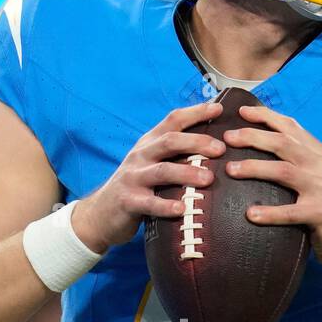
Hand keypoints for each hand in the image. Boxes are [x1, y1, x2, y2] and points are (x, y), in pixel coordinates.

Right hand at [71, 100, 223, 251]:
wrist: (100, 213)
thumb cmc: (136, 187)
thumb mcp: (151, 163)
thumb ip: (174, 153)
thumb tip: (211, 144)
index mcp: (149, 143)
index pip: (172, 120)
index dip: (195, 112)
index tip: (219, 109)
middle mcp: (140, 155)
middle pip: (170, 141)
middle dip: (197, 142)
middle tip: (221, 149)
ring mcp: (133, 178)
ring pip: (162, 171)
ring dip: (186, 173)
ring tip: (208, 179)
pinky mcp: (128, 201)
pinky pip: (149, 203)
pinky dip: (166, 206)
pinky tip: (182, 209)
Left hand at [222, 104, 321, 276]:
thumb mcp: (318, 175)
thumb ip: (298, 160)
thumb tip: (262, 147)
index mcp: (320, 153)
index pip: (291, 127)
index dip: (265, 116)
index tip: (241, 111)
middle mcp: (321, 165)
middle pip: (283, 143)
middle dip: (253, 137)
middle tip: (227, 138)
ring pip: (283, 170)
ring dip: (254, 167)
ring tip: (230, 170)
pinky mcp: (321, 213)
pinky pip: (290, 212)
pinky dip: (269, 213)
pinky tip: (250, 214)